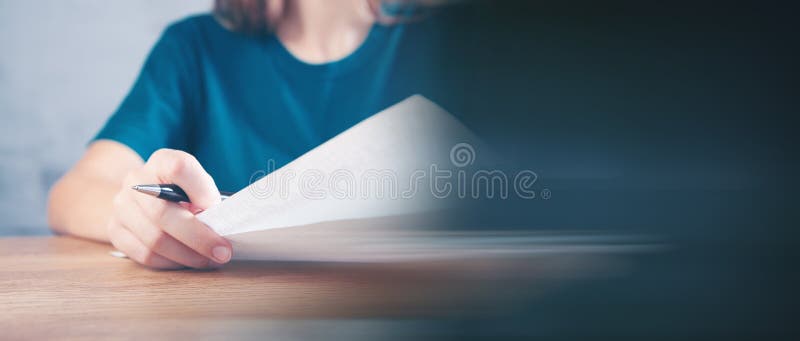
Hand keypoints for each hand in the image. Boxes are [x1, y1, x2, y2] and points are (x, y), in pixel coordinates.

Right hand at [107, 148, 231, 268]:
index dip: (202, 191)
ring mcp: (122, 206)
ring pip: (154, 239)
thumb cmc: (182, 192)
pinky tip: (186, 261)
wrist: (143, 196)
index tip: (216, 209)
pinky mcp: (115, 230)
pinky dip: (170, 262)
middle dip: (199, 238)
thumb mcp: (198, 184)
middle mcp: (136, 181)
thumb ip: (207, 198)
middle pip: (164, 213)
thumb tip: (219, 227)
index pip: (179, 167)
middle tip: (222, 253)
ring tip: (207, 260)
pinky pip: (144, 254)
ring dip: (187, 255)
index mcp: (162, 161)